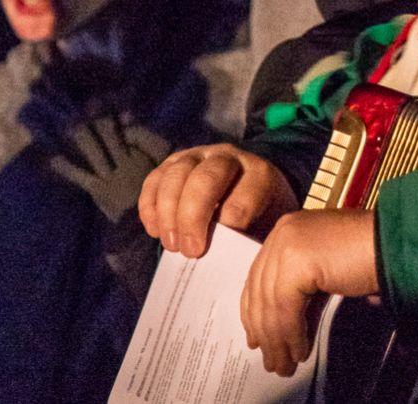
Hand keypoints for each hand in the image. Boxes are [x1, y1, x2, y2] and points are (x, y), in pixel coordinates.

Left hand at [46, 115, 170, 220]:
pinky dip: (67, 168)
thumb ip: (148, 146)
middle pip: (111, 136)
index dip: (122, 120)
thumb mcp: (160, 171)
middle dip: (100, 122)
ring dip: (84, 137)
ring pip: (96, 151)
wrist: (145, 227)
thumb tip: (128, 122)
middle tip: (89, 108)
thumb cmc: (156, 198)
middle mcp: (127, 162)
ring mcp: (112, 176)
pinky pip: (81, 176)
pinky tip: (53, 160)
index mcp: (144, 158)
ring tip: (72, 125)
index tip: (117, 112)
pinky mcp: (99, 189)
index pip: (133, 132)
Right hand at [138, 142, 296, 257]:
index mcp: (260, 173)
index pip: (244, 194)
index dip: (230, 223)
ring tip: (172, 246)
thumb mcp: (267, 227)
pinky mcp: (174, 162)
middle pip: (205, 180)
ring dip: (168, 214)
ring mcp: (199, 155)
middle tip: (190, 252)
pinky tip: (155, 231)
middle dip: (192, 218)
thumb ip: (253, 239)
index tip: (218, 248)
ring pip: (176, 176)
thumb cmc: (259, 218)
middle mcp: (228, 157)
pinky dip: (150, 206)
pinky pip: (155, 179)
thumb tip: (232, 261)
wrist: (249, 192)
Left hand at [240, 209, 378, 376]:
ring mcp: (288, 243)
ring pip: (271, 304)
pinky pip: (286, 309)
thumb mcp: (327, 271)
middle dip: (266, 332)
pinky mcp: (297, 260)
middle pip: (260, 291)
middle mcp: (284, 232)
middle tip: (273, 358)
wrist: (396, 243)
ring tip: (287, 362)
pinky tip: (300, 349)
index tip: (258, 337)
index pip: (259, 277)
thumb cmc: (373, 252)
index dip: (255, 312)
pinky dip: (292, 334)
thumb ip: (303, 290)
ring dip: (279, 340)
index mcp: (289, 228)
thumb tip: (285, 326)